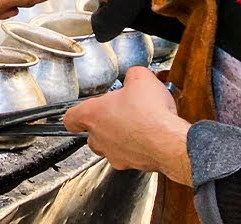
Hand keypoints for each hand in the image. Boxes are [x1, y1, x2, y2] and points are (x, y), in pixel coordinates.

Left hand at [63, 67, 191, 185]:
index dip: (75, 115)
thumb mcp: (140, 78)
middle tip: (119, 114)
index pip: (70, 118)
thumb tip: (135, 76)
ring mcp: (116, 154)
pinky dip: (139, 149)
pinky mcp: (134, 165)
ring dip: (121, 138)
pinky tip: (152, 138)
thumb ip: (131, 75)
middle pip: (92, 135)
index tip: (79, 113)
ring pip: (111, 148)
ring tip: (138, 125)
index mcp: (93, 114)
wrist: (169, 142)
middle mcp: (99, 138)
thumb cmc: (150, 114)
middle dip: (104, 125)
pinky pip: (131, 157)